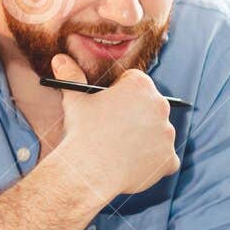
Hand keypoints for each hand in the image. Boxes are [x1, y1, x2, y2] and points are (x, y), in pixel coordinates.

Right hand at [51, 55, 179, 199]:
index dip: (119, 93)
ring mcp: (167, 133)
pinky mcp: (170, 159)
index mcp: (141, 85)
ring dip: (144, 138)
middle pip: (149, 106)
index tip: (109, 105)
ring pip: (157, 133)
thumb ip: (71, 75)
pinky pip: (164, 158)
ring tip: (121, 149)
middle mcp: (160, 106)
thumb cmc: (82, 132)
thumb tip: (60, 58)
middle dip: (135, 114)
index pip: (134, 82)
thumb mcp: (74, 99)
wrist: (90, 170)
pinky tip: (134, 166)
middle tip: (115, 128)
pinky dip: (152, 162)